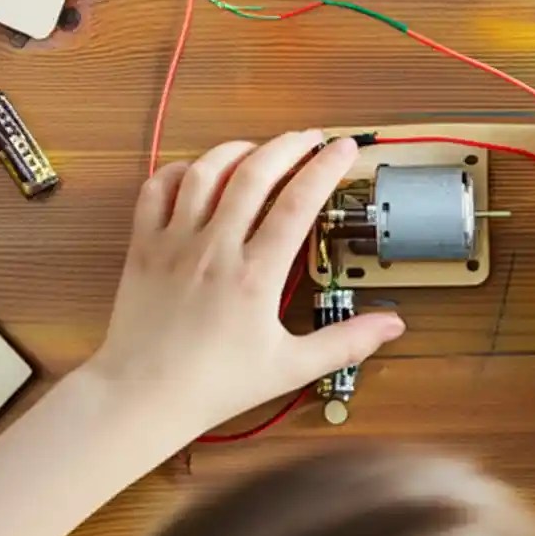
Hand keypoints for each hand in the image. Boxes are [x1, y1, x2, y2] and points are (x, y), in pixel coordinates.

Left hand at [87, 131, 405, 435]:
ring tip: (260, 149)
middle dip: (288, 146)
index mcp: (255, 276)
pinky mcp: (143, 247)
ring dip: (237, 150)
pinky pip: (157, 189)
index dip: (326, 168)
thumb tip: (392, 324)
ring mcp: (175, 243)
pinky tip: (200, 173)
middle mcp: (215, 250)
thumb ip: (345, 342)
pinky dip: (181, 171)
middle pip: (255, 174)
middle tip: (310, 138)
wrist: (142, 397)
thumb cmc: (214, 385)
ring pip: (206, 172)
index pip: (298, 203)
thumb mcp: (290, 368)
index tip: (344, 149)